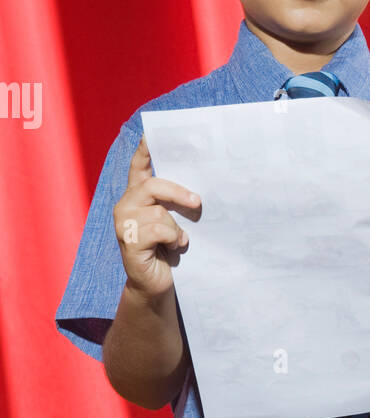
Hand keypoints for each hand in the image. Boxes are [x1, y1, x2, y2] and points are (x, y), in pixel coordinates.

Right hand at [113, 135, 201, 297]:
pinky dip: (173, 239)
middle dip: (178, 193)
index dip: (144, 151)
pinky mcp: (128, 242)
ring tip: (178, 240)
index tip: (150, 134)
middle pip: (152, 186)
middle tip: (198, 203)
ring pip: (159, 212)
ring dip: (176, 228)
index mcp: (136, 197)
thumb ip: (175, 203)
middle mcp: (125, 206)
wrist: (157, 283)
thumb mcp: (173, 220)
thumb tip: (197, 191)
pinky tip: (173, 248)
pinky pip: (159, 230)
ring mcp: (123, 224)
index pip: (137, 167)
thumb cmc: (167, 249)